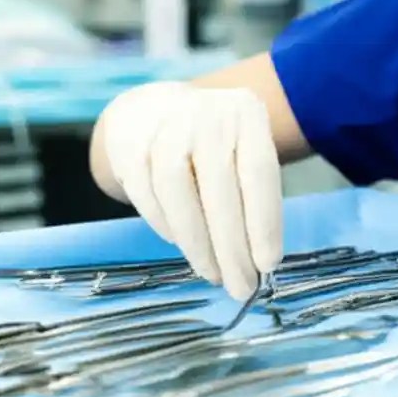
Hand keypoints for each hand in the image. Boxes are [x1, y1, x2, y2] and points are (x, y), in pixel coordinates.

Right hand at [99, 81, 282, 299]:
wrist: (154, 109)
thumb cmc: (213, 143)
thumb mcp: (243, 149)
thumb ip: (254, 193)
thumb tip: (260, 261)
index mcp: (246, 113)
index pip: (258, 172)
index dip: (264, 221)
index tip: (268, 265)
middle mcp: (207, 114)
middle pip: (220, 187)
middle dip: (232, 245)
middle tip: (241, 286)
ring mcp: (164, 126)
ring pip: (178, 191)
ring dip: (197, 242)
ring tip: (212, 273)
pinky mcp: (129, 145)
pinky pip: (148, 194)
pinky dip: (166, 225)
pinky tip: (182, 245)